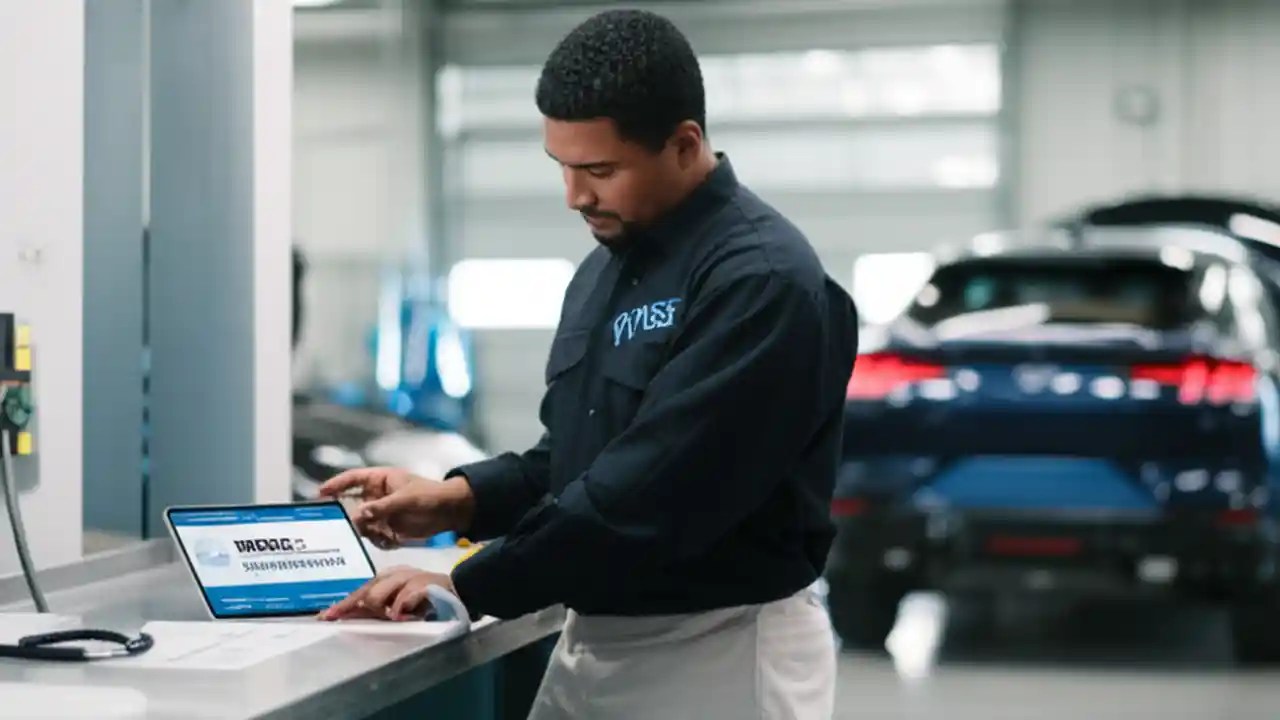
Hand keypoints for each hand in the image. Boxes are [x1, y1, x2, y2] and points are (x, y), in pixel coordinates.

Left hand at [317, 566, 454, 621]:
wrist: (457, 592)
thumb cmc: (422, 601)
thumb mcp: (395, 608)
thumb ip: (373, 612)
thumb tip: (343, 618)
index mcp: (385, 580)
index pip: (359, 592)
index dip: (343, 606)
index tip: (325, 618)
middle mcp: (394, 575)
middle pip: (367, 590)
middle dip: (358, 606)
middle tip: (356, 618)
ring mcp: (410, 576)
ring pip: (382, 590)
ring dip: (380, 605)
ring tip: (387, 618)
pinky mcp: (427, 582)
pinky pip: (408, 593)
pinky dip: (402, 605)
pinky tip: (400, 615)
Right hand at [318, 467, 474, 548]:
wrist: (451, 512)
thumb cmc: (430, 495)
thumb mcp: (407, 498)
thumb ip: (383, 507)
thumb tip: (359, 514)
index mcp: (380, 481)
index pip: (352, 479)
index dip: (335, 485)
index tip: (320, 493)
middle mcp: (376, 497)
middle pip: (351, 504)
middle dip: (345, 515)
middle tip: (336, 525)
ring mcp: (381, 514)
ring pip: (361, 524)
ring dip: (364, 531)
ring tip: (376, 533)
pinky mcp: (388, 529)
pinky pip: (374, 537)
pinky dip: (379, 541)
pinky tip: (391, 539)